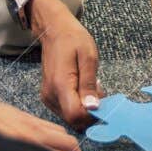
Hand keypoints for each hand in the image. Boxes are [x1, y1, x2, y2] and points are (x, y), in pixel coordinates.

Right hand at [32, 0, 101, 128]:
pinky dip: (77, 105)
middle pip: (73, 119)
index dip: (92, 114)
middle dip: (91, 112)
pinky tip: (82, 89)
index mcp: (60, 84)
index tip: (103, 101)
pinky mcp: (48, 97)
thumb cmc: (73, 39)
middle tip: (99, 90)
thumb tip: (93, 107)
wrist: (54, 31)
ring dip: (85, 108)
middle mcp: (50, 95)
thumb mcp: (88, 57)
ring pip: (70, 117)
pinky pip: (65, 110)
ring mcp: (47, 97)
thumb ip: (89, 84)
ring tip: (91, 86)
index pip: (76, 115)